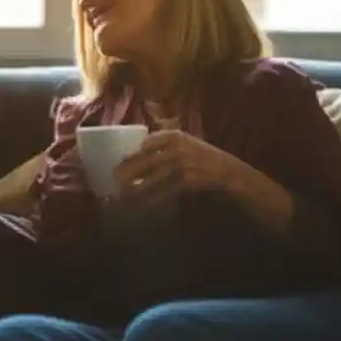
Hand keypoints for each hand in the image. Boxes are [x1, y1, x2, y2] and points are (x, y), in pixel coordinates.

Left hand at [112, 130, 239, 211]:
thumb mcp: (185, 140)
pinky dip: (149, 199)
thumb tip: (139, 145)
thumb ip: (164, 139)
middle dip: (126, 171)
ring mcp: (180, 166)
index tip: (118, 161)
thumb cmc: (203, 155)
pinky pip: (162, 192)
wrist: (226, 171)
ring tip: (120, 195)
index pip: (146, 143)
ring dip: (133, 188)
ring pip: (150, 179)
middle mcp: (175, 148)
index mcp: (173, 136)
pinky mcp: (185, 182)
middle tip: (113, 179)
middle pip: (144, 160)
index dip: (130, 154)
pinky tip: (139, 204)